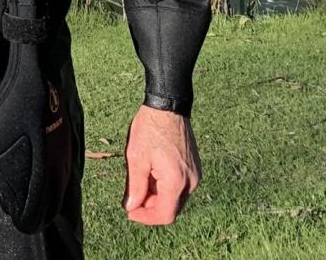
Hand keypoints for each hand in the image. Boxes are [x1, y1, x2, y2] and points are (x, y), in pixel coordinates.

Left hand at [123, 104, 200, 225]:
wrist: (168, 106)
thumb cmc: (150, 128)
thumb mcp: (136, 158)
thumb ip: (135, 186)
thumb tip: (131, 207)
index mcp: (176, 182)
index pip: (165, 215)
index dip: (146, 218)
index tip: (130, 212)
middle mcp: (191, 182)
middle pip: (171, 208)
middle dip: (151, 207)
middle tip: (132, 197)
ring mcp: (195, 175)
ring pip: (176, 198)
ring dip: (158, 196)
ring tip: (140, 181)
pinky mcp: (195, 168)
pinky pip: (181, 186)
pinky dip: (166, 187)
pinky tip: (152, 173)